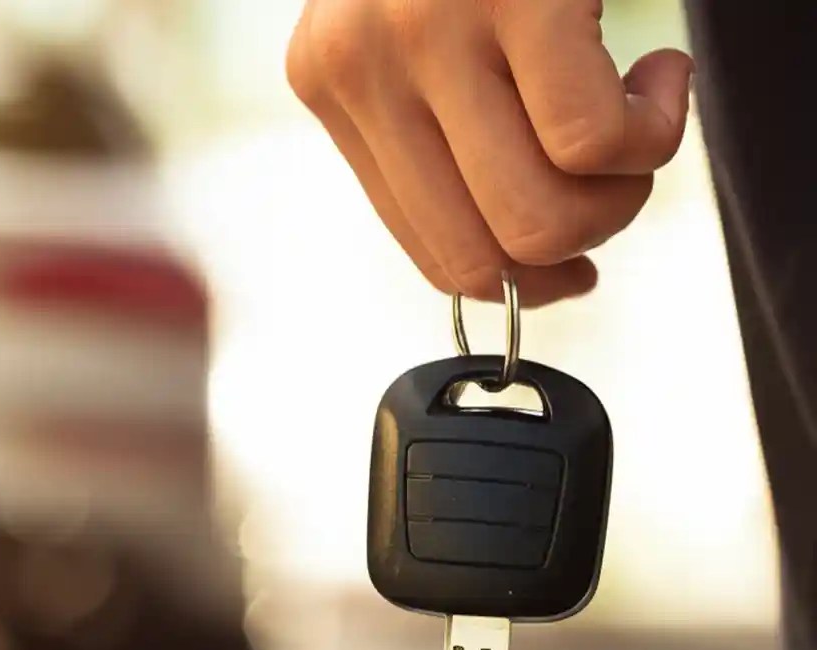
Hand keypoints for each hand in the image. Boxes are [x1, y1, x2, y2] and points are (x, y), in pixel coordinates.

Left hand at [286, 0, 693, 305]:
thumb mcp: (415, 37)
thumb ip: (437, 128)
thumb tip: (518, 257)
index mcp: (329, 86)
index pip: (426, 245)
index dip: (516, 279)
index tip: (575, 261)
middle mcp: (358, 67)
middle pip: (480, 253)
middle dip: (574, 248)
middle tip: (617, 180)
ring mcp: (423, 33)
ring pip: (538, 216)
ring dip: (620, 194)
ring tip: (639, 116)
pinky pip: (591, 144)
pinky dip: (652, 133)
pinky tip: (658, 70)